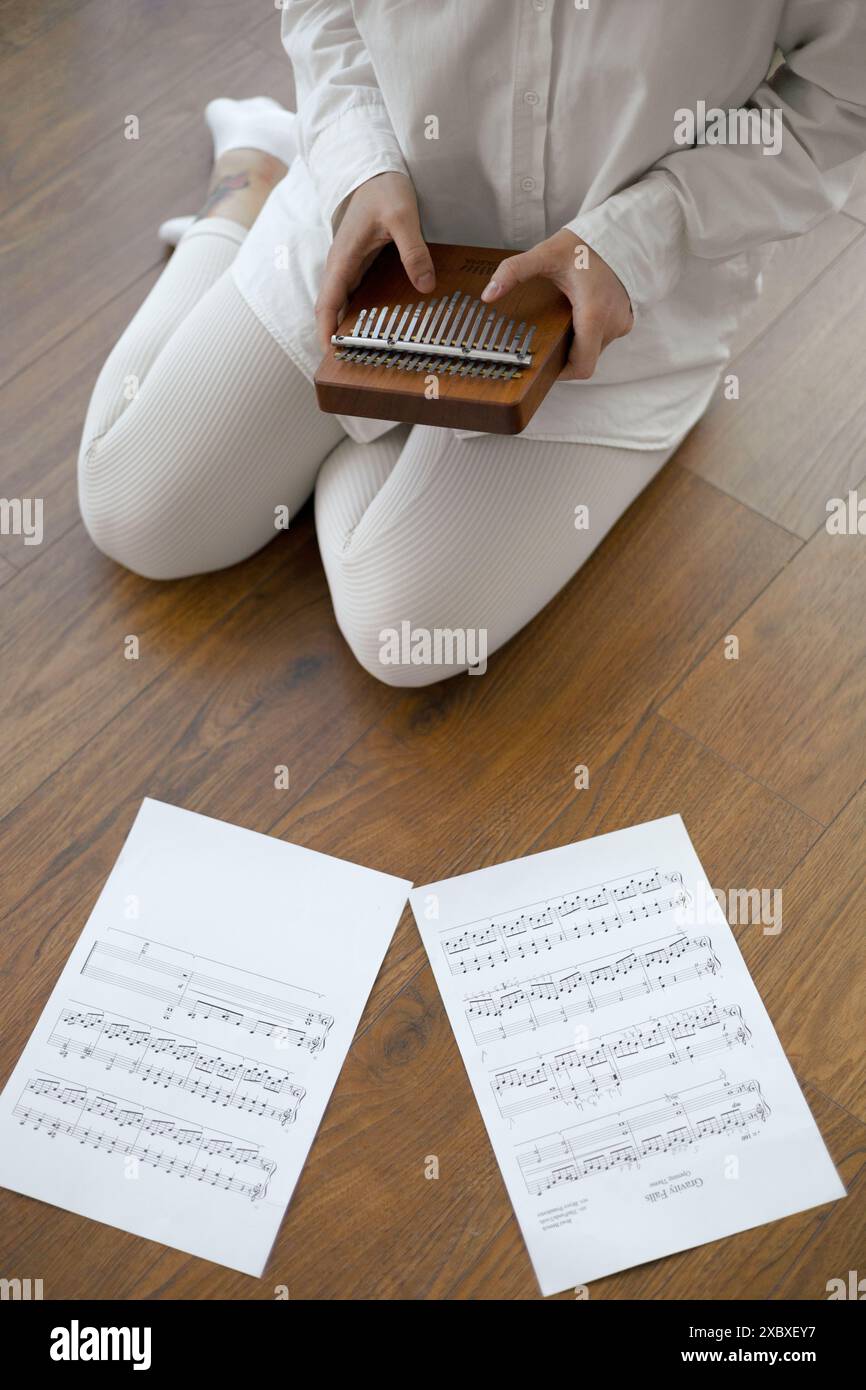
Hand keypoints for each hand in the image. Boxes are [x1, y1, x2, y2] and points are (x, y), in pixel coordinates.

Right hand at [316, 171, 435, 351]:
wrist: (376, 169)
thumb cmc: (384, 189)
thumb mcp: (403, 218)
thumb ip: (413, 252)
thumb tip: (425, 286)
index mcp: (343, 258)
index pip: (328, 302)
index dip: (326, 330)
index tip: (330, 353)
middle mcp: (341, 266)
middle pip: (332, 309)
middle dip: (336, 336)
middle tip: (351, 363)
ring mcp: (349, 265)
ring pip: (343, 304)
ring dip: (348, 326)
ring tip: (363, 352)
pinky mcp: (359, 263)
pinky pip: (355, 294)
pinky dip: (359, 312)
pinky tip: (376, 325)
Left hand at [480, 228, 632, 380]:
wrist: (621, 231)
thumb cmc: (585, 244)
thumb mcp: (546, 254)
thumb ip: (513, 272)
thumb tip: (487, 295)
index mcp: (594, 314)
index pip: (581, 366)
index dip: (561, 374)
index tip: (543, 368)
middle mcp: (612, 323)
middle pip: (584, 358)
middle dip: (563, 356)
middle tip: (542, 344)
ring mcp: (621, 322)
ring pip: (594, 350)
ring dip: (575, 345)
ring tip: (557, 327)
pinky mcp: (625, 318)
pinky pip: (603, 338)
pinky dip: (587, 335)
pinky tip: (573, 319)